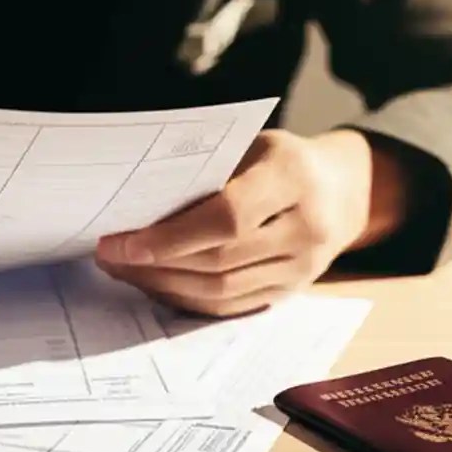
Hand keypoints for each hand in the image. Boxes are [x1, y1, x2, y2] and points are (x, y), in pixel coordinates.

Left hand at [95, 129, 407, 316]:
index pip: (227, 217)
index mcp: (294, 177)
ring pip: (221, 290)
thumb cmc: (281, 160)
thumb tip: (136, 206)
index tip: (122, 241)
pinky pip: (229, 306)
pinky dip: (185, 298)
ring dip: (163, 284)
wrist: (344, 190)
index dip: (170, 236)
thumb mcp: (251, 145)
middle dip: (154, 263)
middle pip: (219, 260)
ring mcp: (302, 268)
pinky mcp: (290, 293)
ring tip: (123, 269)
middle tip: (108, 254)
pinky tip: (154, 283)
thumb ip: (205, 172)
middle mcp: (306, 227)